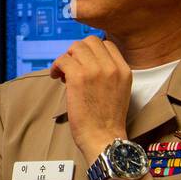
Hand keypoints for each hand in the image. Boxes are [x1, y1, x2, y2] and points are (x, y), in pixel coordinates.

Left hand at [50, 35, 132, 160]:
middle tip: (72, 68)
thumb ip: (108, 73)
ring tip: (64, 74)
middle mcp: (111, 66)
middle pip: (90, 41)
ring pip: (75, 48)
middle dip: (78, 52)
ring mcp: (95, 70)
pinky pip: (63, 59)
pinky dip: (56, 66)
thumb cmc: (107, 120)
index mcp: (124, 69)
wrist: (104, 138)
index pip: (106, 44)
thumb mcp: (118, 90)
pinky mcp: (78, 77)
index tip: (84, 64)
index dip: (91, 51)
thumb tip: (86, 61)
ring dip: (66, 58)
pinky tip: (56, 77)